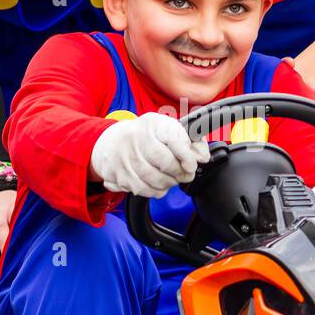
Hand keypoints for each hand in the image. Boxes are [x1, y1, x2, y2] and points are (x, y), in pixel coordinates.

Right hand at [89, 112, 210, 196]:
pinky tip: (158, 185)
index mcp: (152, 124)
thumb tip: (203, 157)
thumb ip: (190, 140)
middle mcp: (136, 138)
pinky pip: (143, 190)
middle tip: (185, 175)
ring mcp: (125, 157)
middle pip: (164, 162)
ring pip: (154, 179)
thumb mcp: (167, 129)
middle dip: (179, 173)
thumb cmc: (146, 136)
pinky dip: (155, 191)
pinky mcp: (119, 174)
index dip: (187, 155)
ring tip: (171, 179)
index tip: (192, 165)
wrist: (112, 143)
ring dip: (168, 183)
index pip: (173, 139)